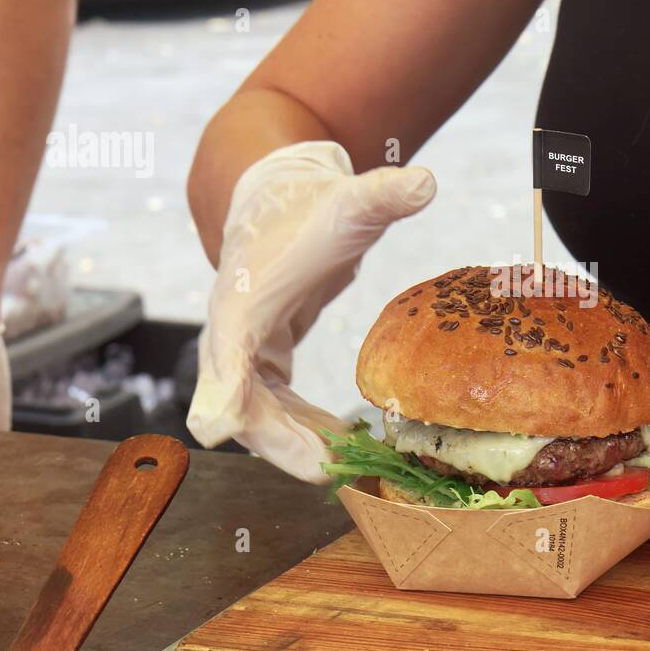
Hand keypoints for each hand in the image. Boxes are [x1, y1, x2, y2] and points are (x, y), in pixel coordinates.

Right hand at [187, 141, 435, 482]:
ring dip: (293, 445)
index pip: (224, 355)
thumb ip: (386, 194)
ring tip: (345, 465)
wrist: (278, 196)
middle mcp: (230, 333)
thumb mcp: (351, 200)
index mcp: (242, 300)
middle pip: (238, 405)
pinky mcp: (261, 357)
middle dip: (278, 442)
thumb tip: (429, 181)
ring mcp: (241, 350)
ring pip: (256, 417)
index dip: (222, 393)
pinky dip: (301, 429)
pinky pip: (273, 408)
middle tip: (330, 469)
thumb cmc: (310, 204)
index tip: (220, 429)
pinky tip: (340, 444)